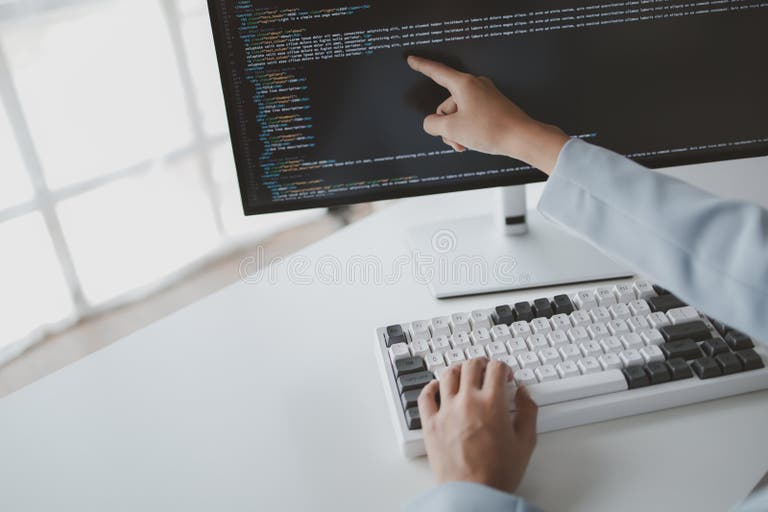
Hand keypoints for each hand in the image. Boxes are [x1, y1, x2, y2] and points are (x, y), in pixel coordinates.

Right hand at [407, 55, 569, 173]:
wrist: (521, 138)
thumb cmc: (492, 130)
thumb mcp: (452, 129)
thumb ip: (433, 124)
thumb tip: (431, 123)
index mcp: (463, 85)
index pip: (436, 72)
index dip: (422, 66)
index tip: (412, 60)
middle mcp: (475, 86)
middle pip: (446, 104)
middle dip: (446, 125)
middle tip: (455, 139)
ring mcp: (485, 95)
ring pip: (458, 113)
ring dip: (457, 131)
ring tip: (465, 144)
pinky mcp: (492, 106)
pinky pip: (471, 116)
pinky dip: (467, 130)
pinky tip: (472, 142)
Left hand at [418, 358, 537, 493]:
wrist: (474, 493)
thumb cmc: (498, 472)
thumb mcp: (526, 442)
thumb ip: (528, 412)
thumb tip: (523, 394)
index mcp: (492, 403)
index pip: (495, 368)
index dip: (502, 367)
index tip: (504, 375)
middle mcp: (467, 401)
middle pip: (471, 366)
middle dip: (481, 363)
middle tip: (485, 368)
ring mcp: (446, 410)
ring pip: (447, 375)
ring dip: (458, 369)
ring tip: (463, 373)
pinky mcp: (430, 423)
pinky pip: (425, 396)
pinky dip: (431, 387)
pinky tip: (437, 387)